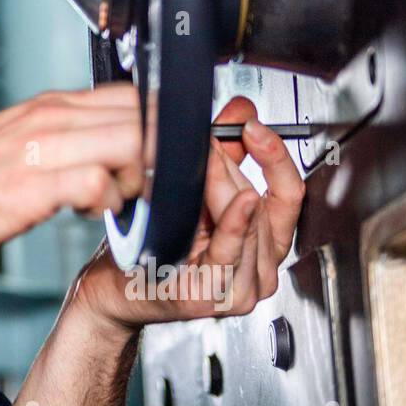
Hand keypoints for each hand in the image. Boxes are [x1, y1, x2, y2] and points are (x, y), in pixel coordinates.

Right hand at [0, 84, 144, 278]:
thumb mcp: (11, 148)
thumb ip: (57, 142)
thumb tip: (100, 152)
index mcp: (44, 108)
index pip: (130, 95)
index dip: (158, 125)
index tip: (161, 156)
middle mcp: (46, 120)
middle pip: (141, 114)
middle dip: (160, 151)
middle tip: (150, 184)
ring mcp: (40, 150)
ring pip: (130, 141)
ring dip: (139, 176)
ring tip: (120, 201)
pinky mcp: (31, 186)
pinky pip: (98, 182)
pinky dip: (107, 201)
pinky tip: (90, 215)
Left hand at [72, 96, 304, 330]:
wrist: (115, 287)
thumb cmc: (153, 245)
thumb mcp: (194, 193)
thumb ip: (225, 153)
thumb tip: (241, 111)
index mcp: (263, 242)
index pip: (289, 193)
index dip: (276, 156)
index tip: (254, 127)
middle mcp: (260, 268)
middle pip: (265, 202)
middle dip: (233, 165)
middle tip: (207, 141)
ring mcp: (241, 287)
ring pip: (249, 221)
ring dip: (223, 184)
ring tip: (200, 163)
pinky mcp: (214, 295)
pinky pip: (231, 250)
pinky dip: (236, 223)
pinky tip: (242, 201)